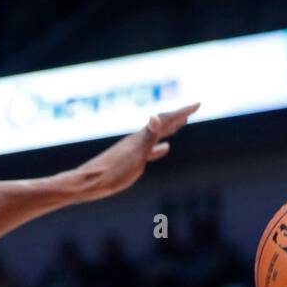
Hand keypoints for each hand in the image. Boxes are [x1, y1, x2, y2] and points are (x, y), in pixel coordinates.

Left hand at [70, 106, 200, 202]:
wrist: (89, 183)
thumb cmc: (112, 171)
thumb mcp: (135, 155)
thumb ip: (148, 137)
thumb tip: (156, 116)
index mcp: (140, 137)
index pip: (165, 120)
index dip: (182, 112)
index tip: (197, 104)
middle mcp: (138, 140)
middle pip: (162, 124)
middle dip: (178, 117)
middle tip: (192, 109)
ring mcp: (134, 149)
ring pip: (157, 136)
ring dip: (170, 129)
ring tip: (180, 123)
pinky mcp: (130, 160)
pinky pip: (150, 150)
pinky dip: (159, 148)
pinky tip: (163, 150)